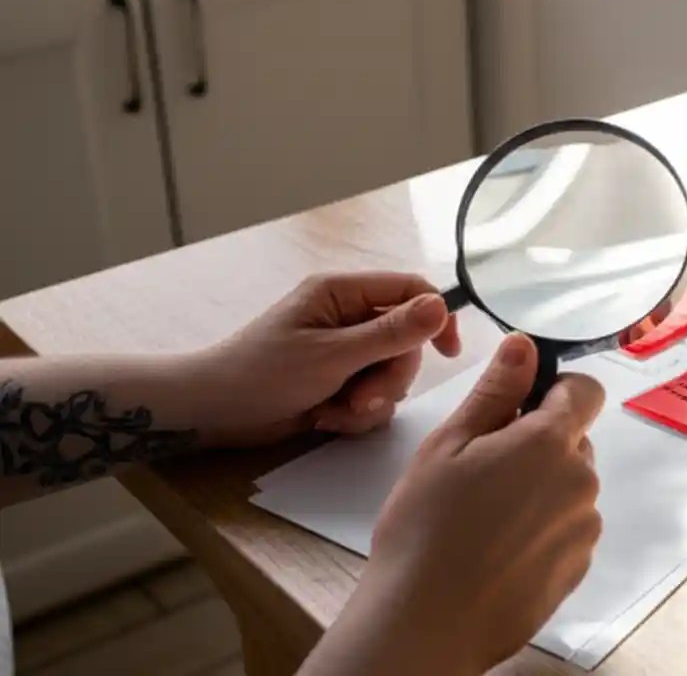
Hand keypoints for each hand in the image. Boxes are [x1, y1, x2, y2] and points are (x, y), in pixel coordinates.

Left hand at [192, 271, 459, 447]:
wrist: (214, 413)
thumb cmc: (263, 373)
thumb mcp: (332, 355)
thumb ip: (390, 333)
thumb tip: (441, 305)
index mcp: (342, 293)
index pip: (410, 290)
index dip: (435, 317)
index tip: (448, 353)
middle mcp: (346, 317)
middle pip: (404, 341)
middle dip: (389, 377)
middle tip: (364, 400)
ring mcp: (343, 351)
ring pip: (391, 373)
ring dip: (371, 399)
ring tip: (337, 412)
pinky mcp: (338, 382)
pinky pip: (372, 396)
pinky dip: (356, 413)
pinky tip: (326, 419)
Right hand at [300, 333, 604, 675]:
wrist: (426, 623)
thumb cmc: (425, 532)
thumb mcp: (449, 445)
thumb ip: (495, 391)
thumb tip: (522, 346)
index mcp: (550, 443)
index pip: (584, 391)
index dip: (554, 390)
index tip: (520, 406)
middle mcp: (580, 482)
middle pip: (573, 442)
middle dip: (537, 445)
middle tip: (481, 470)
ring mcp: (583, 529)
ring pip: (569, 487)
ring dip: (539, 490)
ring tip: (483, 517)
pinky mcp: (577, 568)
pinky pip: (567, 530)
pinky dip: (541, 531)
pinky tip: (496, 549)